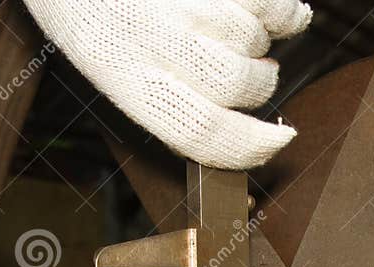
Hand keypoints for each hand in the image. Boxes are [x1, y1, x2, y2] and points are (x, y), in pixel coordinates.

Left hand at [20, 0, 311, 168]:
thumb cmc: (90, 12)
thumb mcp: (109, 67)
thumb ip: (164, 101)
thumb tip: (234, 130)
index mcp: (121, 77)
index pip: (200, 130)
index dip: (249, 145)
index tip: (275, 144)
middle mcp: (149, 37)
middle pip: (236, 85)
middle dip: (260, 85)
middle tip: (256, 74)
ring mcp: (178, 1)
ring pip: (251, 39)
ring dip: (262, 42)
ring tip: (243, 33)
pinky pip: (266, 1)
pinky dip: (283, 12)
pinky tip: (281, 14)